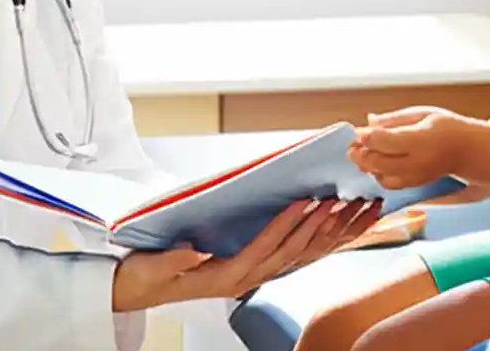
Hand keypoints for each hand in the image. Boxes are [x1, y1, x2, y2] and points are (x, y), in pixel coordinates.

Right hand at [112, 198, 375, 311]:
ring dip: (326, 233)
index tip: (304, 203)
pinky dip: (321, 240)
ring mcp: (254, 275)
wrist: (140, 291)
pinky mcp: (256, 269)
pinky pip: (296, 256)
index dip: (285, 225)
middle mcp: (246, 278)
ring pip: (300, 256)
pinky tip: (340, 225)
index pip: (263, 248)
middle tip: (337, 199)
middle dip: (315, 226)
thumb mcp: (153, 268)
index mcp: (225, 276)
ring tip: (350, 208)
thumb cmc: (147, 275)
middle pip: (290, 252)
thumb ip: (175, 259)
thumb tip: (194, 249)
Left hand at [348, 106, 468, 188]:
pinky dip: (378, 175)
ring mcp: (416, 176)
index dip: (366, 137)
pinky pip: (389, 184)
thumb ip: (394, 119)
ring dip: (368, 166)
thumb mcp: (422, 113)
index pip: (384, 141)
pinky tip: (378, 163)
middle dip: (360, 154)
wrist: (469, 151)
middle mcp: (418, 161)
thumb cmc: (446, 126)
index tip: (358, 131)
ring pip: (381, 177)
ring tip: (365, 153)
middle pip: (378, 163)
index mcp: (420, 139)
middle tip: (354, 144)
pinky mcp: (415, 185)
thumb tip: (369, 121)